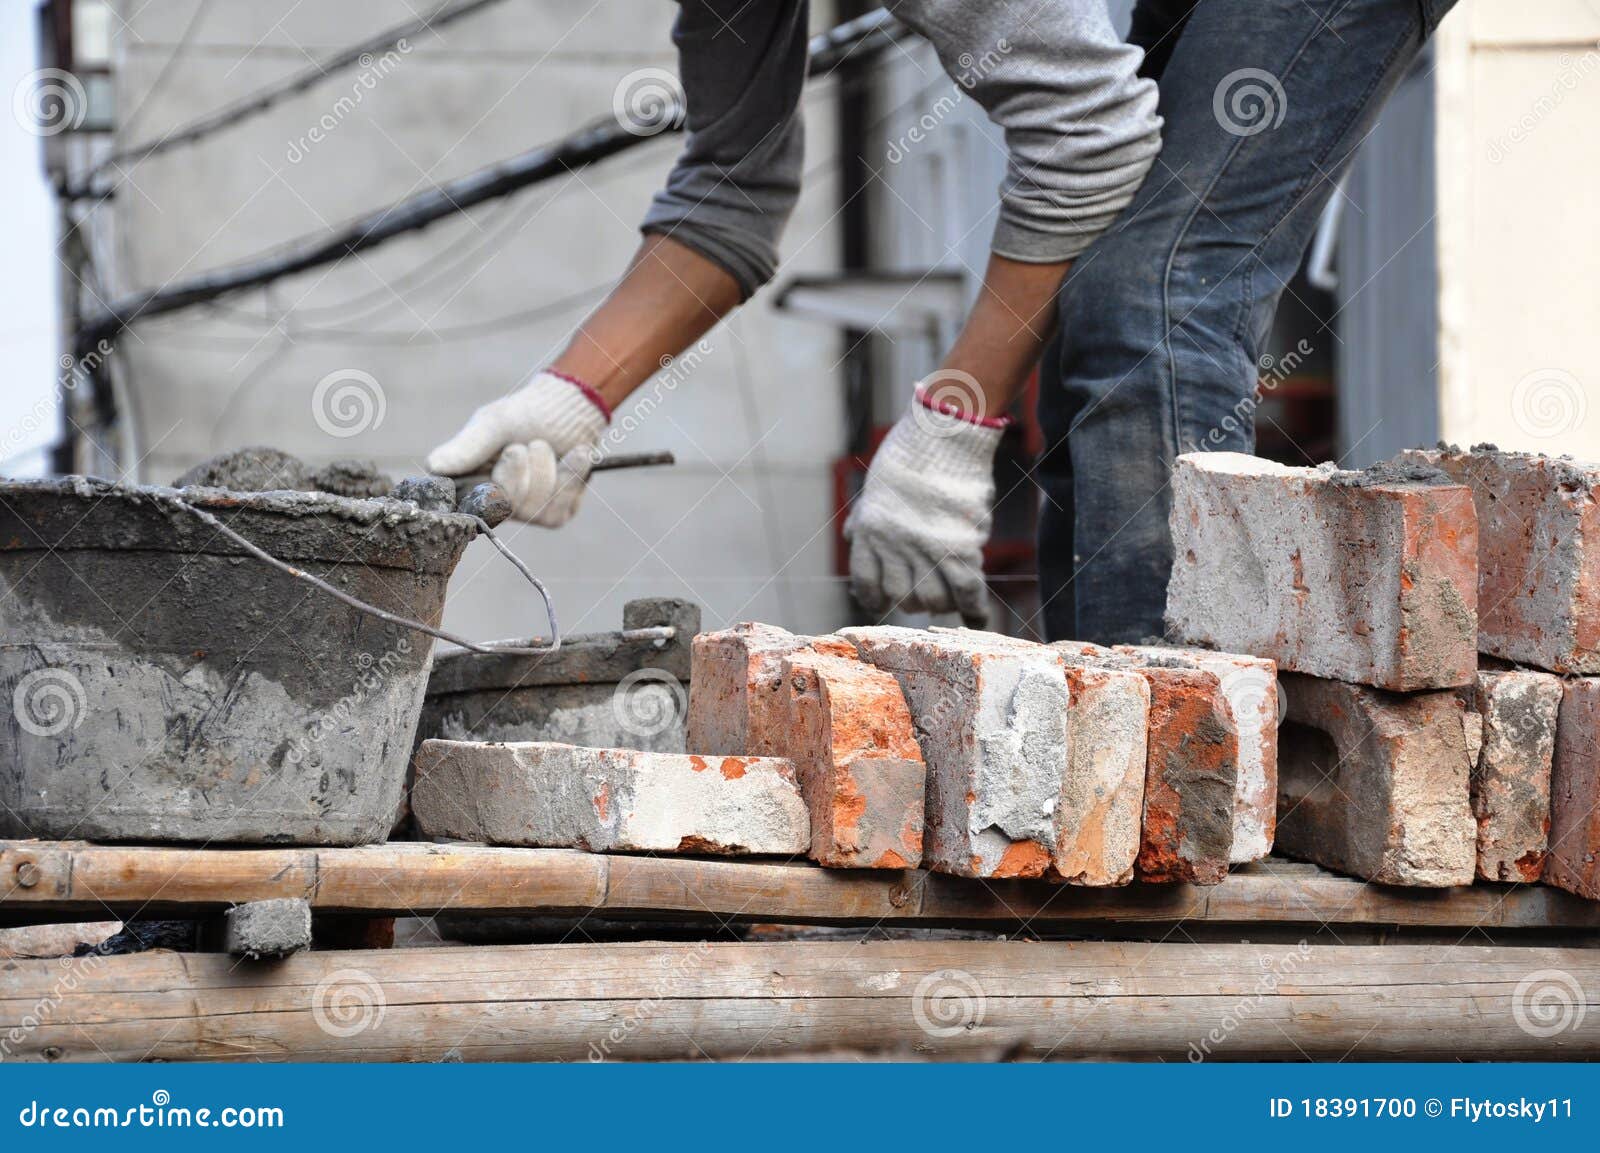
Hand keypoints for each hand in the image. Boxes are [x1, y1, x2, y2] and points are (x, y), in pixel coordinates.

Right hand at [427, 370, 607, 526]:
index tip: (514, 450)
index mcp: (470, 483)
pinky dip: (572, 473)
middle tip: (525, 443)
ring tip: (545, 446)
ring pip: (536, 507)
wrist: (568, 410)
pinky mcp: (555, 514)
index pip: (469, 504)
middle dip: (523, 466)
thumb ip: (467, 446)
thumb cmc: (525, 414)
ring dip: (547, 466)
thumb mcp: (494, 423)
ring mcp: (526, 513)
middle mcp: (495, 504)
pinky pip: (562, 504)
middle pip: (507, 505)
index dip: (494, 484)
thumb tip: (433, 466)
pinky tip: (574, 455)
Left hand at [844, 389, 1002, 626]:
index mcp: (870, 528)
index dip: (873, 598)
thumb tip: (852, 537)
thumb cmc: (912, 452)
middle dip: (912, 602)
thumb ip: (864, 516)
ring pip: (933, 598)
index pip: (865, 581)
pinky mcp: (961, 544)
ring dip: (941, 604)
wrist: (946, 431)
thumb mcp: (875, 485)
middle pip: (901, 596)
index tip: (881, 605)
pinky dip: (973, 608)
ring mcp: (927, 546)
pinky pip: (966, 589)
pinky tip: (977, 617)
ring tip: (948, 598)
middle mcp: (894, 543)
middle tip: (924, 597)